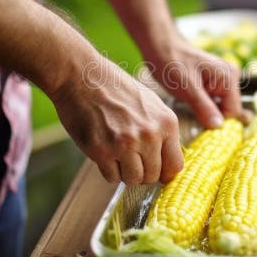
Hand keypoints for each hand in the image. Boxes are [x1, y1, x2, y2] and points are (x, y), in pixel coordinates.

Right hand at [49, 55, 182, 185]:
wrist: (82, 76)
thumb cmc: (114, 88)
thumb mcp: (151, 104)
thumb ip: (161, 131)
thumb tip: (166, 160)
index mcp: (166, 123)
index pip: (175, 165)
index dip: (163, 172)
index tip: (154, 170)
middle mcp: (150, 135)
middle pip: (153, 176)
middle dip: (141, 172)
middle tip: (129, 158)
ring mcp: (125, 144)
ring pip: (133, 180)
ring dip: (124, 172)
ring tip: (116, 154)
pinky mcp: (102, 150)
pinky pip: (111, 177)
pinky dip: (107, 169)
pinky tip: (104, 151)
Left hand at [146, 40, 241, 127]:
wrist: (160, 46)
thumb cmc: (172, 63)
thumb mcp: (187, 88)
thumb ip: (204, 107)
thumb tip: (219, 127)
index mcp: (229, 78)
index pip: (232, 112)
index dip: (216, 122)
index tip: (198, 126)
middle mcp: (231, 78)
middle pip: (228, 111)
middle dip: (211, 116)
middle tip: (190, 112)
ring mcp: (224, 80)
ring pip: (220, 108)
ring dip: (206, 112)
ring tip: (188, 104)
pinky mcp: (214, 83)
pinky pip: (214, 102)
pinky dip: (203, 107)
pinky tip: (189, 101)